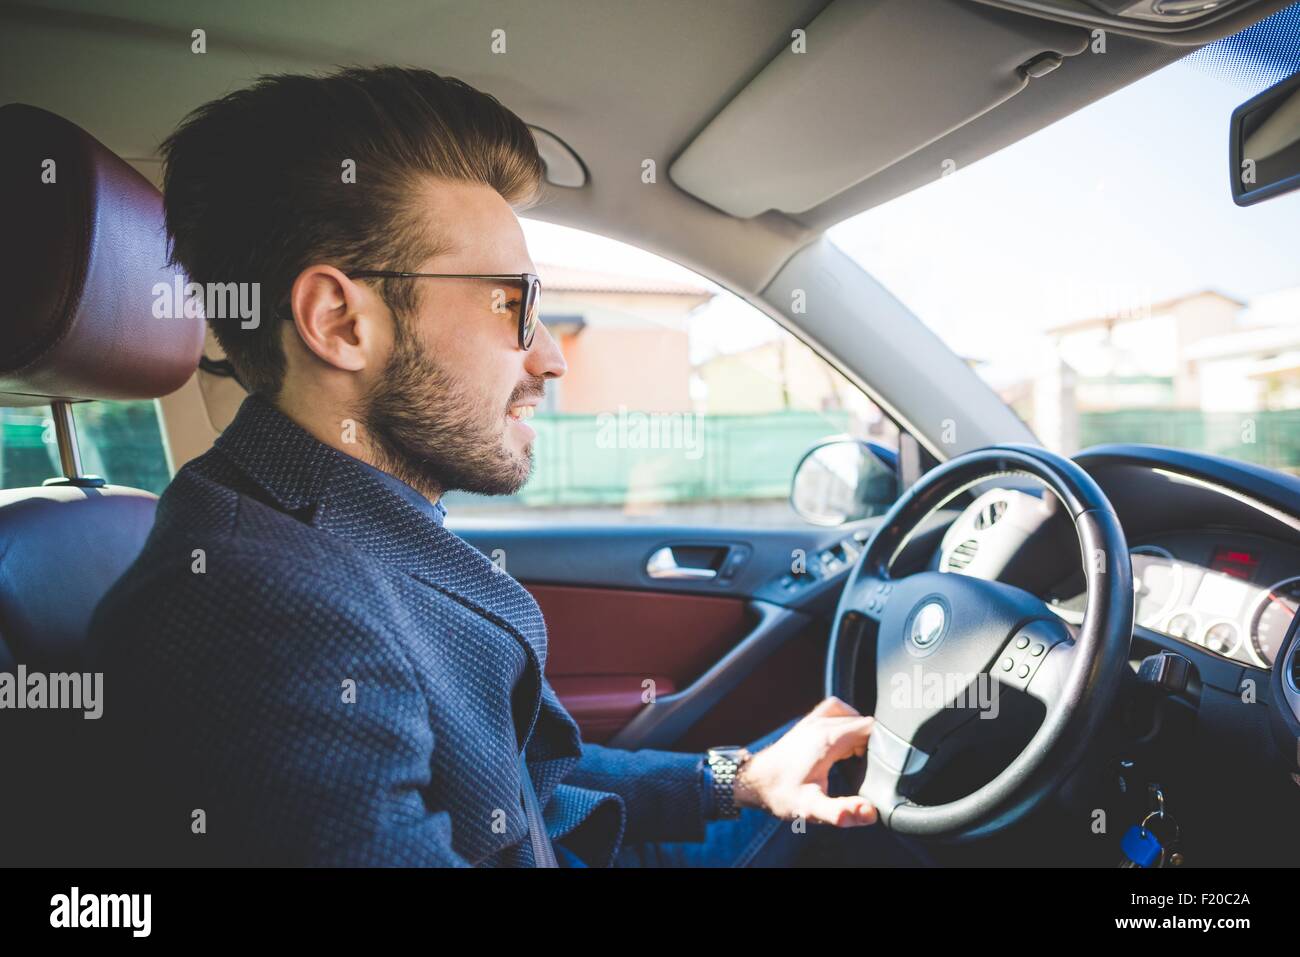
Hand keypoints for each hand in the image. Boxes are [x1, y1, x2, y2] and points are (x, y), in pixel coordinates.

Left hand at [734, 696, 876, 826]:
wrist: (751, 783)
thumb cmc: (779, 794)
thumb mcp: (811, 808)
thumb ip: (841, 811)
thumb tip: (869, 812)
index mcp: (827, 739)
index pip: (870, 727)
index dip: (886, 743)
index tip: (888, 763)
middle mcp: (820, 725)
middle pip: (862, 720)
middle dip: (875, 740)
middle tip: (877, 766)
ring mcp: (812, 722)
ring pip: (849, 714)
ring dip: (860, 731)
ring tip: (863, 756)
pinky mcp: (806, 725)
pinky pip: (835, 713)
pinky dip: (845, 724)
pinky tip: (845, 747)